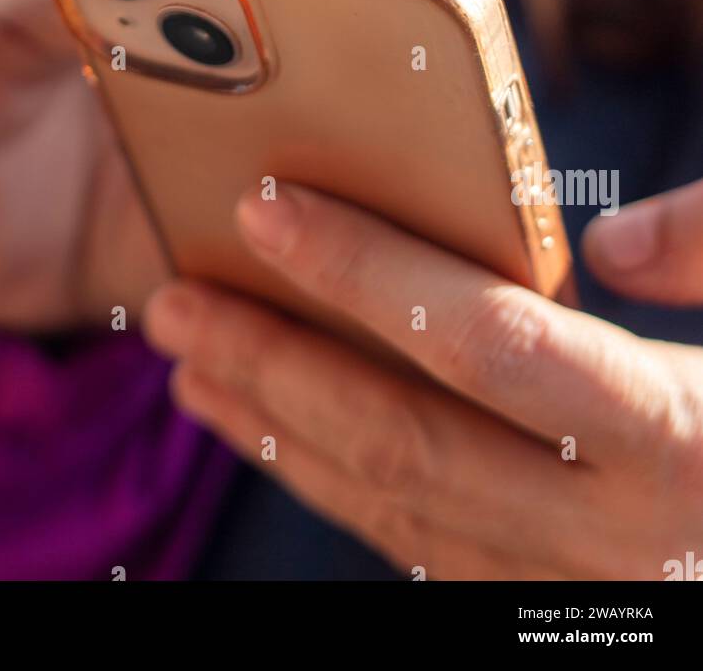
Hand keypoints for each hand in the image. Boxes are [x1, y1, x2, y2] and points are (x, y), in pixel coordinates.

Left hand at [144, 182, 702, 579]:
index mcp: (681, 438)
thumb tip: (605, 246)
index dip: (368, 272)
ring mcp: (584, 596)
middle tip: (171, 302)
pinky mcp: (563, 615)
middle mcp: (623, 537)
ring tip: (196, 370)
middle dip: (276, 365)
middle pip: (408, 441)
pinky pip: (431, 558)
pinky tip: (294, 439)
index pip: (488, 341)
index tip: (268, 209)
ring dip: (285, 437)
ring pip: (402, 517)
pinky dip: (347, 495)